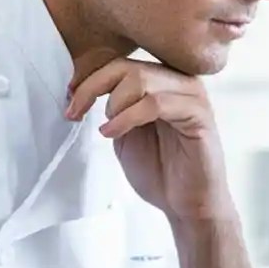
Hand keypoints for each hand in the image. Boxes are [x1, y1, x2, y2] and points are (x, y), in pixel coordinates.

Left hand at [67, 57, 233, 219]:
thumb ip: (113, 107)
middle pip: (128, 66)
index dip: (89, 78)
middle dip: (93, 88)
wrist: (186, 204)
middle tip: (76, 112)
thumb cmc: (159, 170)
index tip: (69, 100)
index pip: (121, 63)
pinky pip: (156, 103)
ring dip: (114, 104)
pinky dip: (128, 117)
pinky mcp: (199, 114)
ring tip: (108, 129)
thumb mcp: (124, 131)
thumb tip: (81, 86)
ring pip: (142, 78)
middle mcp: (180, 81)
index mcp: (162, 81)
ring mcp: (192, 95)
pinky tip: (114, 133)